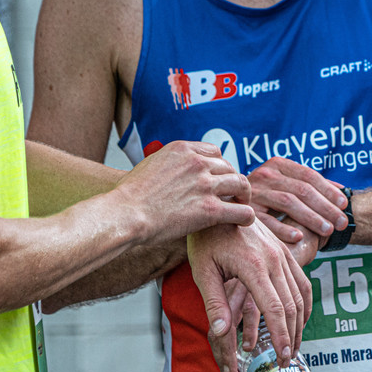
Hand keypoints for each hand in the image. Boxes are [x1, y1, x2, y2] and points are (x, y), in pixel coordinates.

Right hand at [115, 141, 251, 243]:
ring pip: (241, 185)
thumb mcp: (150, 164)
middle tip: (232, 194)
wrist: (125, 214)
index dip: (219, 166)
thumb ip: (170, 163)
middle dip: (232, 181)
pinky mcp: (210, 209)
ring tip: (241, 205)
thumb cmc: (130, 195)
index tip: (218, 179)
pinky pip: (242, 211)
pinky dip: (247, 216)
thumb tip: (173, 170)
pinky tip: (244, 222)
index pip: (215, 152)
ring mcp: (205, 185)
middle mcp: (198, 163)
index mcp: (183, 149)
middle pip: (230, 168)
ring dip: (244, 196)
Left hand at [187, 222, 310, 371]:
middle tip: (286, 359)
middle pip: (291, 305)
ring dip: (300, 323)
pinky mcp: (284, 250)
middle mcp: (274, 259)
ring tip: (293, 345)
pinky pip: (302, 280)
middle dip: (291, 336)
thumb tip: (220, 333)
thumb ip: (214, 302)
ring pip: (301, 294)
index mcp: (253, 265)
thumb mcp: (202, 271)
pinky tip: (299, 319)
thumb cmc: (205, 238)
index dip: (280, 335)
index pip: (274, 308)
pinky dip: (304, 303)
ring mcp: (282, 253)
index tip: (282, 357)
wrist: (219, 203)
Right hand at [247, 157, 346, 247]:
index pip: (309, 175)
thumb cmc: (266, 201)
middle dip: (325, 207)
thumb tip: (342, 191)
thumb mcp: (287, 186)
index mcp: (278, 165)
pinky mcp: (245, 210)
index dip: (329, 190)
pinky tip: (299, 237)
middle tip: (342, 222)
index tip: (345, 205)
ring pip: (288, 201)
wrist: (228, 208)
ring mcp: (254, 191)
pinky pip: (267, 220)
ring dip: (311, 217)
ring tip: (327, 230)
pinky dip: (284, 228)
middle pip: (301, 189)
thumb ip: (311, 187)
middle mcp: (265, 174)